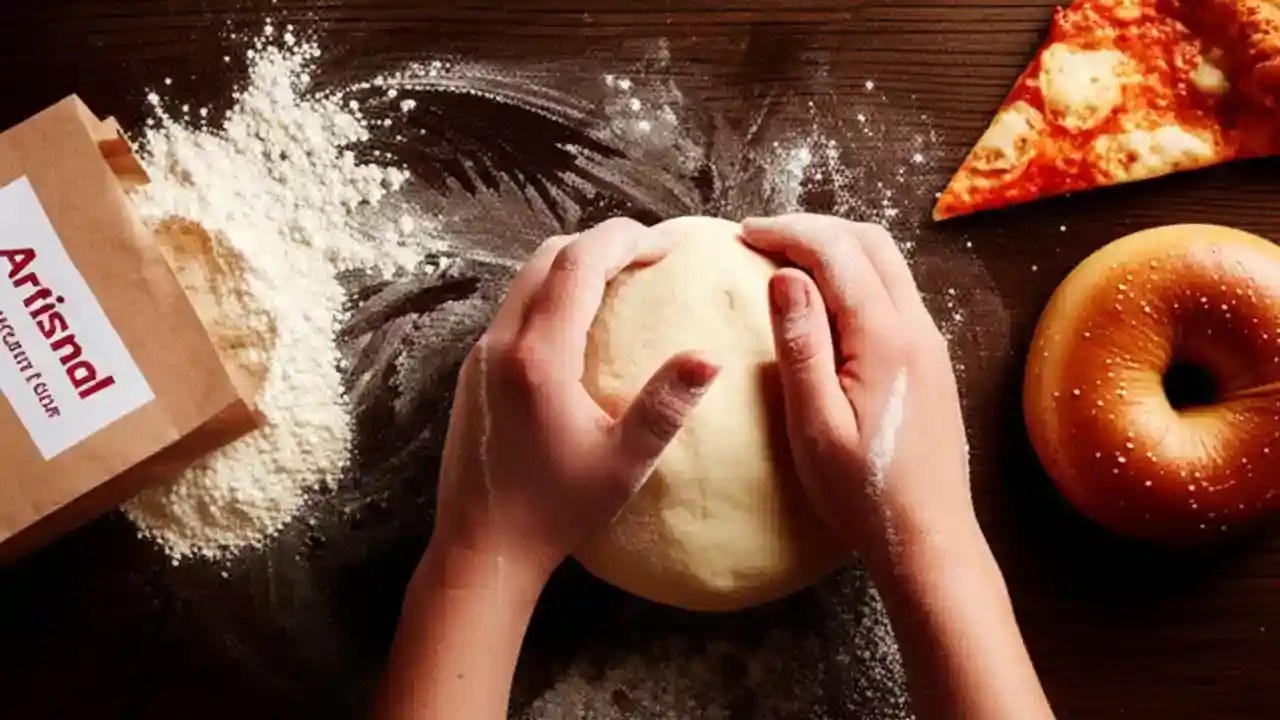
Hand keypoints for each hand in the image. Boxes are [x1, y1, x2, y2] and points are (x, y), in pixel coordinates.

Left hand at [433, 217, 719, 578]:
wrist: (482, 545)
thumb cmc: (556, 511)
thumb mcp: (624, 464)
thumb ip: (666, 406)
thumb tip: (708, 357)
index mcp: (538, 357)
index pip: (579, 264)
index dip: (624, 239)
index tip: (664, 243)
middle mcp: (501, 343)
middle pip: (549, 257)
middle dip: (601, 242)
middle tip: (648, 253)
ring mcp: (481, 354)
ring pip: (526, 278)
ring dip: (573, 264)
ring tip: (621, 277)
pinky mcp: (473, 370)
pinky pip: (515, 307)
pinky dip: (551, 291)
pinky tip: (582, 319)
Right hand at [744, 215, 1053, 719]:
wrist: (927, 538)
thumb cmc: (863, 493)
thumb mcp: (815, 425)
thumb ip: (801, 345)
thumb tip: (785, 275)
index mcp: (887, 339)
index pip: (838, 252)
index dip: (788, 232)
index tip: (742, 235)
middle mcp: (917, 329)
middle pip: (870, 242)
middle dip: (812, 229)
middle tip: (760, 240)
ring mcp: (928, 343)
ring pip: (885, 263)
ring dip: (835, 249)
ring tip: (783, 263)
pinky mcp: (928, 360)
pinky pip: (891, 292)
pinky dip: (852, 276)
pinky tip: (819, 302)